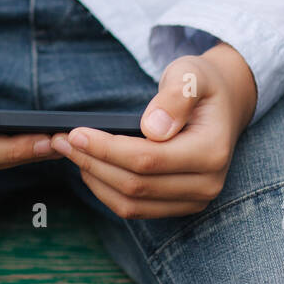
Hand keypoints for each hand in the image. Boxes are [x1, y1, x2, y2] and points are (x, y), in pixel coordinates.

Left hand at [53, 43, 256, 218]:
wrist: (223, 103)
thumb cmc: (201, 84)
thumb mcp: (191, 74)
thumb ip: (176, 96)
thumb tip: (153, 128)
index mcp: (212, 152)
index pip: (148, 159)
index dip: (106, 149)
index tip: (74, 132)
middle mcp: (207, 184)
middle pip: (136, 185)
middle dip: (93, 162)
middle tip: (60, 140)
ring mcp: (195, 200)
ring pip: (131, 203)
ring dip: (95, 179)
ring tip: (69, 151)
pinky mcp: (180, 205)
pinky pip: (135, 209)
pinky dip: (106, 191)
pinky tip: (89, 167)